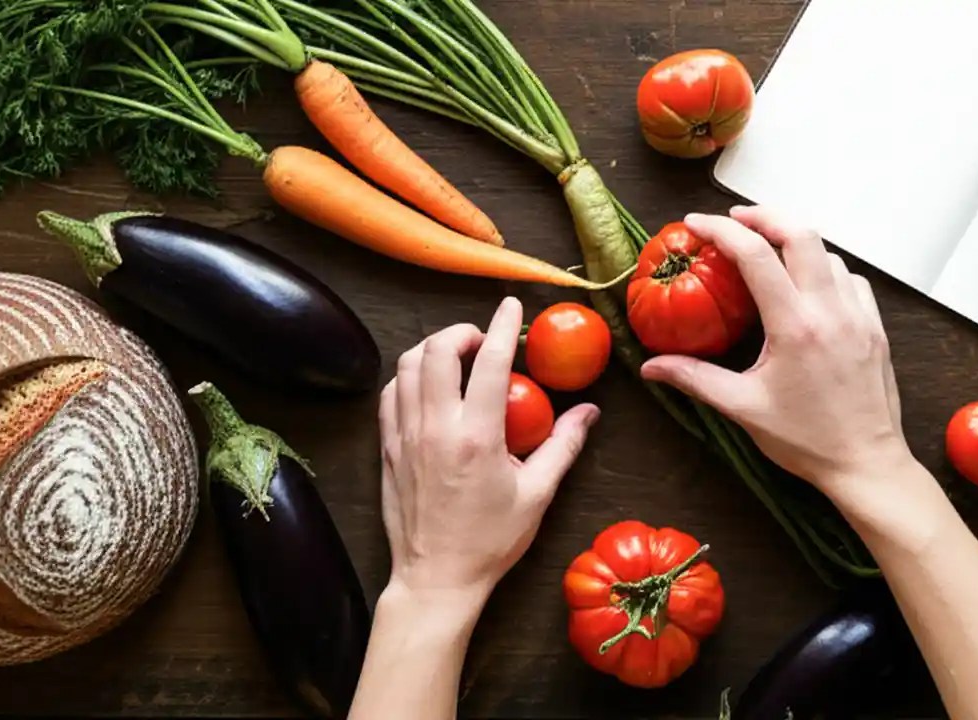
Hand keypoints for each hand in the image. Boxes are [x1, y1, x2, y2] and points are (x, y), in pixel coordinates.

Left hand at [378, 297, 599, 605]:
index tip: (510, 306)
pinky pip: (390, 395)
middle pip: (437, 351)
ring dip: (432, 350)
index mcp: (477, 436)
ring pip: (406, 366)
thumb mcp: (537, 494)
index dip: (501, 325)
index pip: (489, 361)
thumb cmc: (490, 541)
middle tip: (481, 341)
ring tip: (456, 359)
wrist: (436, 579)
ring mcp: (405, 437)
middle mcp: (435, 428)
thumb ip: (564, 446)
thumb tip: (590, 411)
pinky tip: (428, 388)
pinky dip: (408, 378)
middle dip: (461, 332)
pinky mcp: (387, 449)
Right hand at [641, 206, 908, 497]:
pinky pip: (851, 280)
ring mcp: (859, 316)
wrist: (866, 465)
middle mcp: (831, 311)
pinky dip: (826, 268)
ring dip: (796, 242)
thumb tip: (651, 367)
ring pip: (829, 254)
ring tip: (767, 248)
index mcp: (795, 326)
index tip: (696, 224)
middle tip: (735, 219)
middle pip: (801, 234)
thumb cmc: (806, 441)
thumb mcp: (743, 408)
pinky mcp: (875, 328)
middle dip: (765, 216)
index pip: (755, 255)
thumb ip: (695, 379)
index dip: (721, 230)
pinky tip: (808, 284)